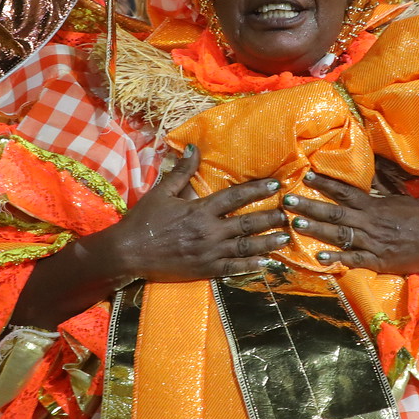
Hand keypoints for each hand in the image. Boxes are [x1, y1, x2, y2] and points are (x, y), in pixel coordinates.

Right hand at [98, 145, 289, 283]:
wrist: (128, 253)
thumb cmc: (144, 221)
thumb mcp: (162, 192)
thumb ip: (182, 172)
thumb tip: (194, 148)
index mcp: (200, 209)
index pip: (235, 197)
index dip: (257, 190)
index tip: (276, 185)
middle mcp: (209, 231)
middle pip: (247, 223)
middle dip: (270, 217)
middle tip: (291, 212)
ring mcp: (209, 252)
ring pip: (245, 247)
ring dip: (268, 241)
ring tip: (286, 237)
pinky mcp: (206, 270)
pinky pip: (234, 268)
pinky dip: (252, 266)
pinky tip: (267, 263)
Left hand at [283, 171, 418, 280]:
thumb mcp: (399, 199)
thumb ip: (380, 190)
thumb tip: (366, 176)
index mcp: (375, 205)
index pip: (345, 191)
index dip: (325, 183)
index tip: (306, 176)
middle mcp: (370, 221)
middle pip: (335, 211)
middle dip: (309, 205)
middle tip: (287, 200)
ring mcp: (373, 241)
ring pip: (339, 233)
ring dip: (316, 229)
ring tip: (294, 223)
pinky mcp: (378, 260)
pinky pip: (354, 258)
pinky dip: (337, 258)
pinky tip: (319, 257)